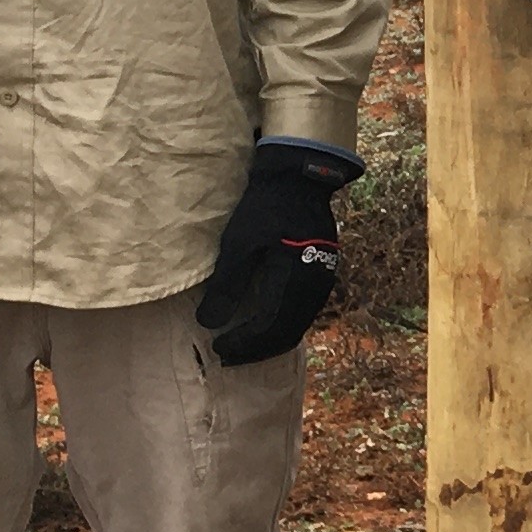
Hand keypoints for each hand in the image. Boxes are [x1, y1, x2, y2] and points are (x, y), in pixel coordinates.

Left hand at [195, 140, 362, 363]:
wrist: (299, 178)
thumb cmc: (266, 208)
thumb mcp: (239, 244)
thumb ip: (227, 286)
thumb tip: (209, 323)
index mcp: (296, 282)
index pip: (268, 328)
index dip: (242, 343)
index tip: (217, 347)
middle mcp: (316, 288)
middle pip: (286, 334)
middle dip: (256, 348)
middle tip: (227, 354)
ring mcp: (323, 281)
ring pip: (296, 324)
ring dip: (269, 338)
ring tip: (242, 342)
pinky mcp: (321, 272)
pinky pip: (302, 311)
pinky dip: (281, 323)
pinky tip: (262, 320)